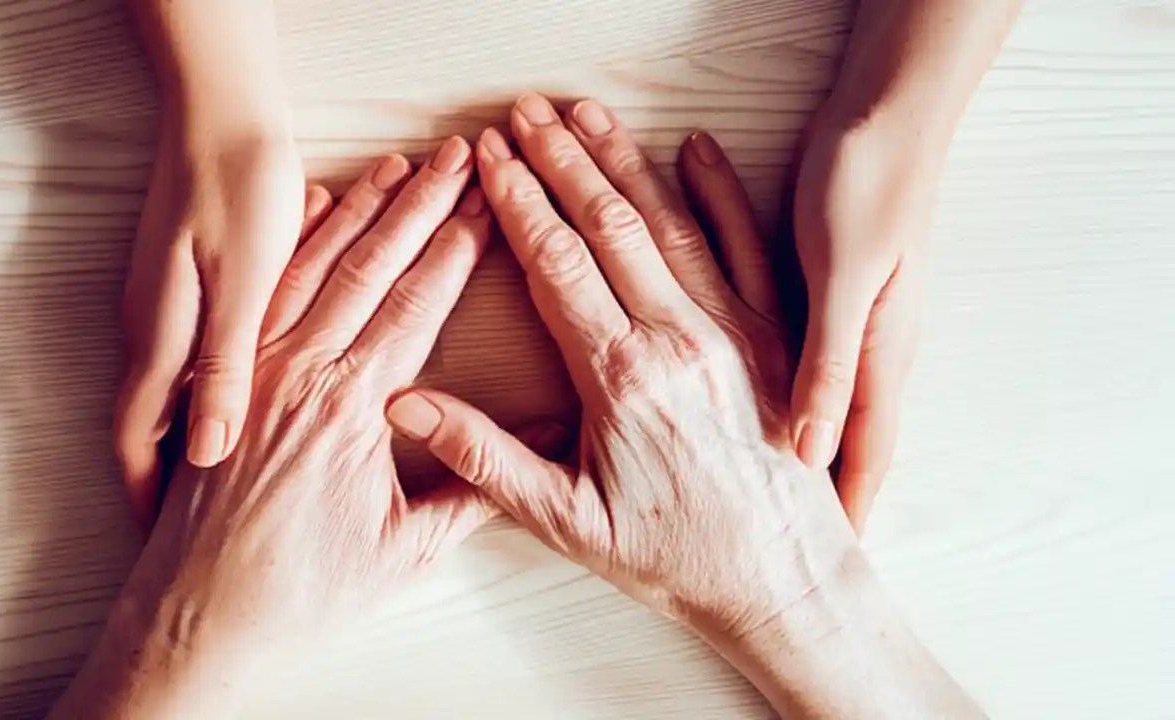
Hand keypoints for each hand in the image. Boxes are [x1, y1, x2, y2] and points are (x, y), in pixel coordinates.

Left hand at [57, 140, 504, 717]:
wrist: (203, 617)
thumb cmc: (305, 590)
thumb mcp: (405, 550)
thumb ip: (474, 488)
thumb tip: (543, 446)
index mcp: (355, 403)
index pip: (421, 302)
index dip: (460, 246)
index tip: (490, 202)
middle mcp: (304, 369)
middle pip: (374, 265)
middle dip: (423, 204)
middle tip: (459, 157)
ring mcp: (259, 365)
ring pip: (318, 264)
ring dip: (363, 208)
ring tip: (400, 164)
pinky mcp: (231, 374)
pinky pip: (266, 290)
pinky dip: (297, 242)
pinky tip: (318, 204)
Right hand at [114, 111, 305, 525]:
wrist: (221, 113)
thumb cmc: (240, 192)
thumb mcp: (240, 284)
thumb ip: (223, 367)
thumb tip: (208, 454)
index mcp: (164, 341)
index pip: (137, 441)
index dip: (146, 496)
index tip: (157, 543)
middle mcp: (151, 331)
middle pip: (151, 424)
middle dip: (168, 476)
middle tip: (187, 529)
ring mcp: (162, 307)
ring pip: (170, 391)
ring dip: (191, 430)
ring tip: (213, 479)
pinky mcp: (182, 285)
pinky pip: (186, 353)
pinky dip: (206, 385)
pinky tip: (233, 394)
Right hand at [388, 93, 851, 644]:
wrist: (785, 583)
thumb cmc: (677, 559)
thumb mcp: (568, 522)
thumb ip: (487, 458)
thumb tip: (407, 406)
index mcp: (620, 377)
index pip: (557, 262)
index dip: (519, 200)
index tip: (491, 155)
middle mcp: (678, 338)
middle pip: (608, 225)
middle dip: (560, 160)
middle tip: (525, 112)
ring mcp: (732, 331)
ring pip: (668, 224)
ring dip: (623, 162)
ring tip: (586, 114)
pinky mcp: (772, 338)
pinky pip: (745, 249)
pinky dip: (718, 194)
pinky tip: (695, 150)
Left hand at [788, 117, 933, 531]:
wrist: (887, 115)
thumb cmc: (867, 189)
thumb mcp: (848, 281)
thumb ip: (831, 367)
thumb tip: (811, 453)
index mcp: (873, 360)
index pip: (865, 459)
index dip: (848, 515)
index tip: (831, 577)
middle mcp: (866, 354)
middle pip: (846, 444)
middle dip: (831, 499)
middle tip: (808, 558)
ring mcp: (851, 329)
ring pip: (825, 412)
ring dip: (813, 452)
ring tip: (790, 501)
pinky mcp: (829, 297)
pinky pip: (807, 366)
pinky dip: (796, 399)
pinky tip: (776, 409)